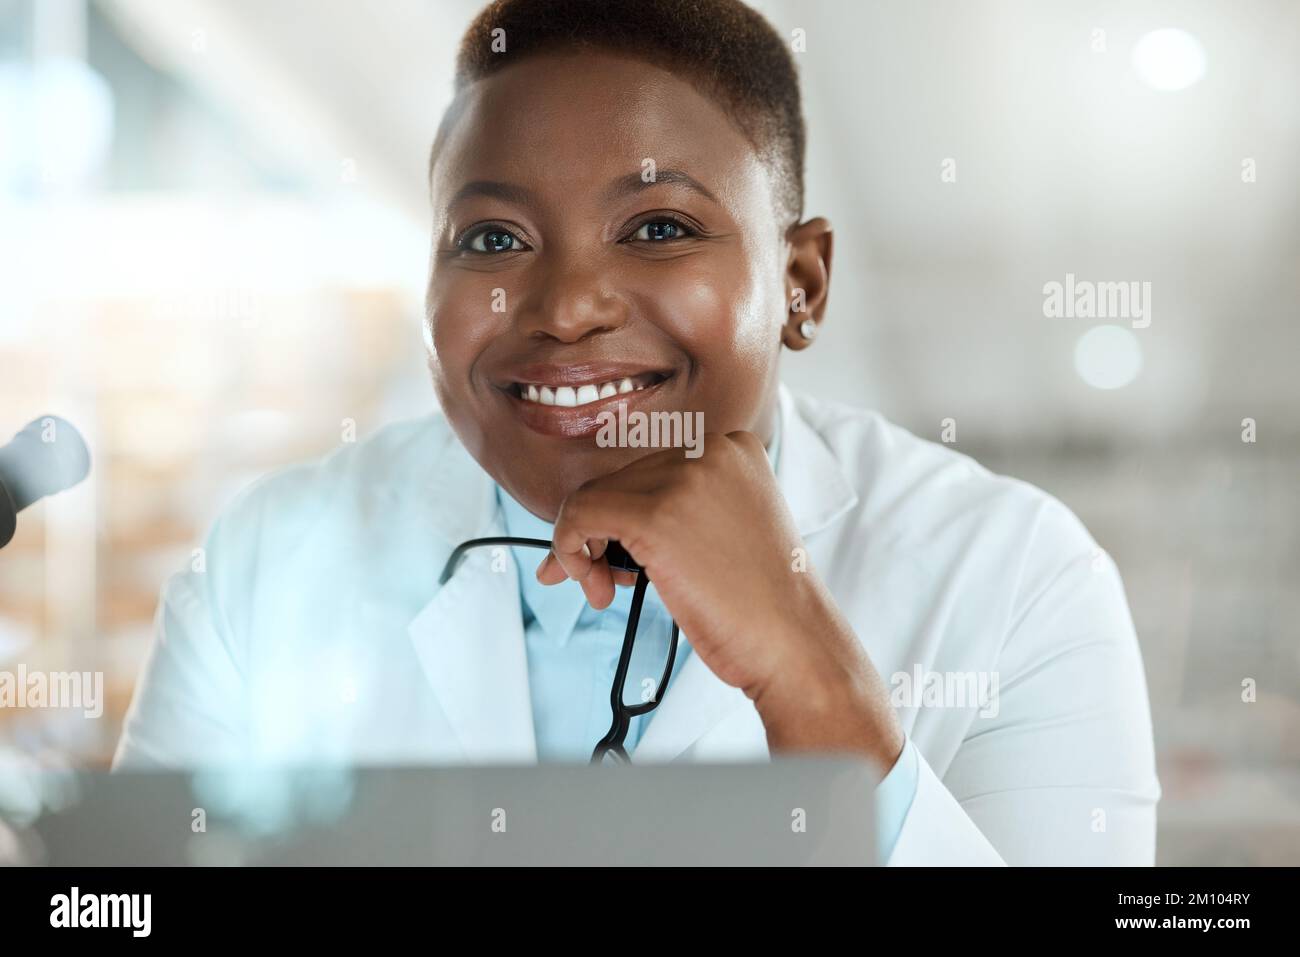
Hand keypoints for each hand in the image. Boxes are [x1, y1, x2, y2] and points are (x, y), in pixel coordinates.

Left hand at [535, 431, 903, 769]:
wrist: (795, 644)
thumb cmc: (761, 604)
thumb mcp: (726, 530)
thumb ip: (677, 510)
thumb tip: (597, 518)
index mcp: (734, 448)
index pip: (648, 471)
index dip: (622, 516)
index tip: (613, 556)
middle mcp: (710, 450)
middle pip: (618, 482)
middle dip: (598, 534)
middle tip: (603, 583)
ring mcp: (683, 479)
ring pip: (591, 497)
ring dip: (583, 548)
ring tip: (602, 590)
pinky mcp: (654, 515)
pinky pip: (578, 515)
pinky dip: (569, 550)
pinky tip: (594, 588)